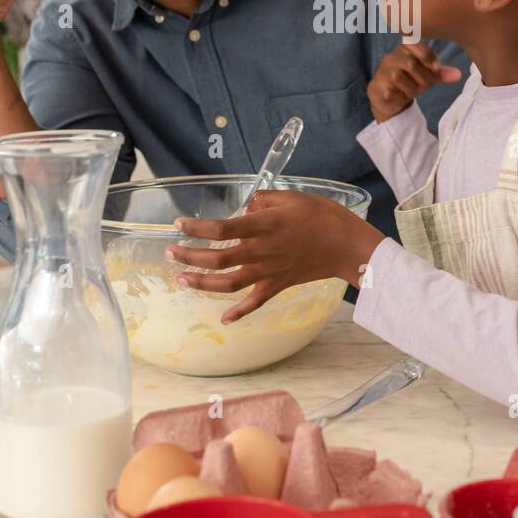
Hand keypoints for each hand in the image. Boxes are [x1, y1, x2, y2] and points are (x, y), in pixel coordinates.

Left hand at [165, 191, 385, 322]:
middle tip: (169, 253)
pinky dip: (239, 313)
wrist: (347, 245)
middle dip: (189, 256)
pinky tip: (224, 320)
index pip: (221, 228)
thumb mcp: (293, 197)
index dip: (196, 228)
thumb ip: (265, 200)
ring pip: (228, 282)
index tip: (178, 225)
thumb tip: (247, 205)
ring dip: (202, 283)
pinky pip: (256, 302)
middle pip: (217, 257)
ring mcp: (269, 271)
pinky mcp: (278, 284)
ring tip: (181, 280)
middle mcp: (261, 250)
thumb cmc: (323, 216)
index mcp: (263, 225)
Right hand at [367, 40, 461, 121]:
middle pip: (411, 64)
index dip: (428, 57)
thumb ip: (441, 73)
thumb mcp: (428, 76)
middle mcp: (391, 56)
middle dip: (423, 78)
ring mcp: (382, 70)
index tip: (436, 67)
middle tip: (425, 85)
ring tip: (411, 91)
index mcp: (404, 49)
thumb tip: (458, 74)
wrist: (389, 99)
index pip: (416, 44)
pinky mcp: (376, 85)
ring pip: (400, 77)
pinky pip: (392, 90)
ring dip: (412, 89)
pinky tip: (401, 96)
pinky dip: (401, 96)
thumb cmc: (410, 82)